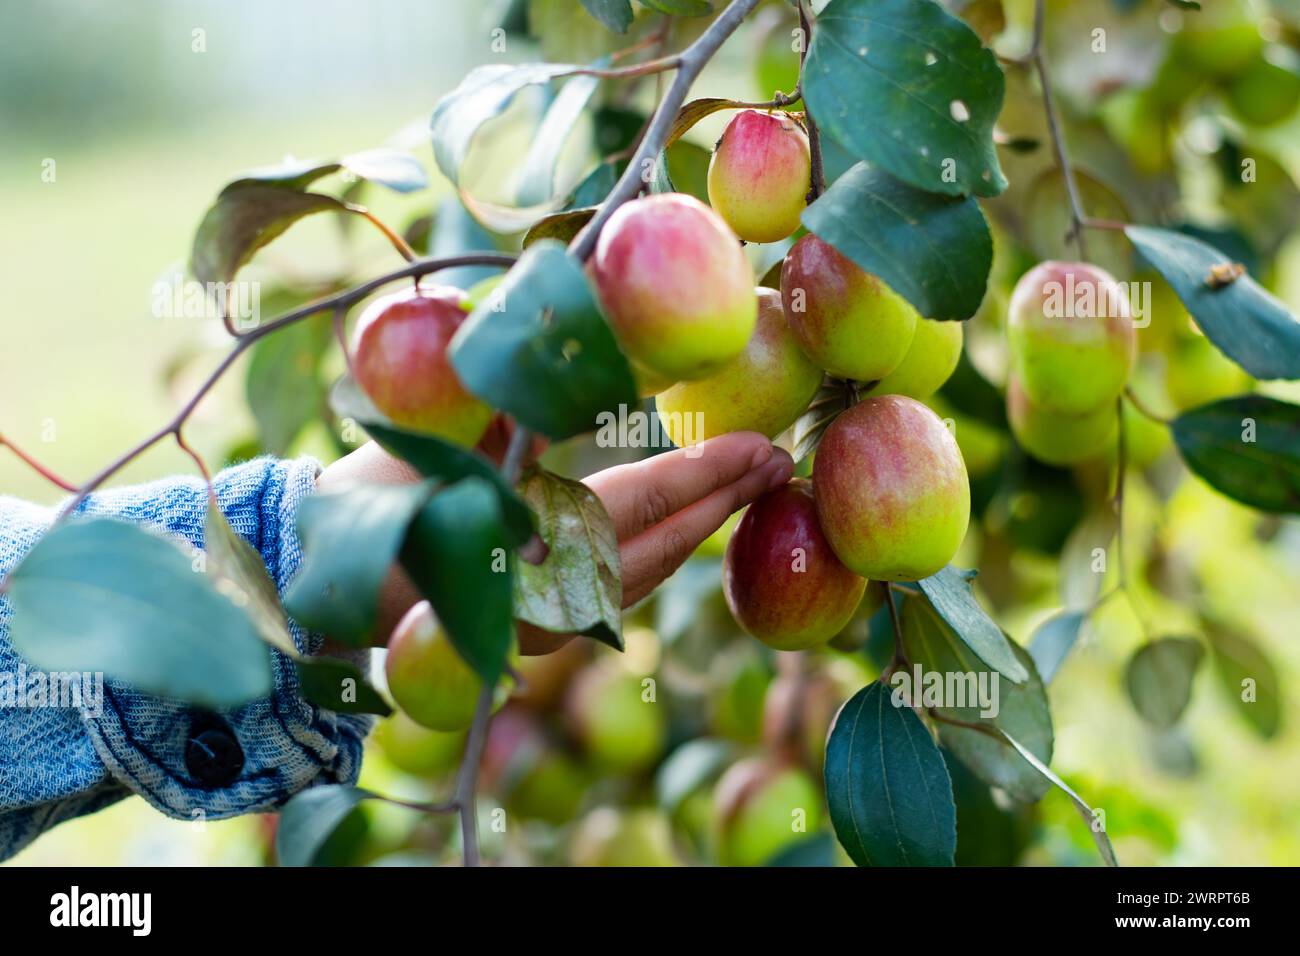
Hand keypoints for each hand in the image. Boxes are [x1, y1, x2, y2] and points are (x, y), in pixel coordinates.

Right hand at [316, 431, 791, 646]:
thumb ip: (501, 415)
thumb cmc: (359, 503)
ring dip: (695, 534)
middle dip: (719, 507)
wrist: (309, 583)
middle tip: (776, 463)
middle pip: (653, 549)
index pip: (631, 505)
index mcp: (515, 541)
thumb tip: (558, 350)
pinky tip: (683, 532)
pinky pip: (614, 596)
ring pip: (639, 580)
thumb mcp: (426, 446)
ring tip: (745, 490)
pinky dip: (655, 560)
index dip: (698, 478)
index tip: (757, 449)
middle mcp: (537, 595)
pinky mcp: (533, 634)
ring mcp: (538, 625)